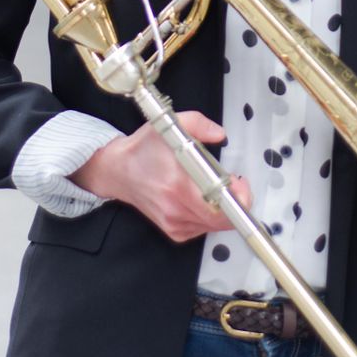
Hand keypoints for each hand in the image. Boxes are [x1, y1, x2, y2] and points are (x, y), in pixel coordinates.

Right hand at [70, 111, 252, 243]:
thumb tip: (220, 134)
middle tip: (234, 183)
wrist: (117, 171)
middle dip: (236, 202)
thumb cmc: (143, 149)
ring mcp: (174, 224)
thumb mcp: (169, 125)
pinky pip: (204, 229)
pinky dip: (210, 216)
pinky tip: (203, 199)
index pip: (217, 207)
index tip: (239, 183)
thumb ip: (199, 124)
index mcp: (177, 184)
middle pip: (222, 220)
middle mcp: (175, 209)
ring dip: (224, 208)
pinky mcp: (174, 231)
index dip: (237, 198)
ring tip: (217, 187)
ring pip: (215, 226)